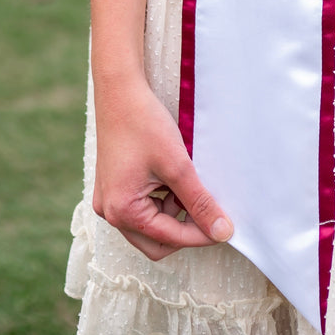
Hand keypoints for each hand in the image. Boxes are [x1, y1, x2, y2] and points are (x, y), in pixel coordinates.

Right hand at [92, 75, 233, 260]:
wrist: (119, 91)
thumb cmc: (144, 124)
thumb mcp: (177, 165)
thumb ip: (200, 202)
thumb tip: (223, 231)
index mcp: (122, 211)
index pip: (170, 238)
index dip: (201, 234)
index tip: (227, 228)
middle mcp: (109, 212)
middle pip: (155, 243)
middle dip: (184, 230)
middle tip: (210, 212)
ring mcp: (108, 201)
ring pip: (148, 227)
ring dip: (173, 214)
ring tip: (190, 187)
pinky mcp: (112, 188)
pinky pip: (140, 209)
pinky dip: (161, 202)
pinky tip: (175, 180)